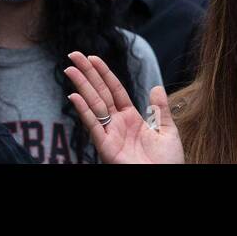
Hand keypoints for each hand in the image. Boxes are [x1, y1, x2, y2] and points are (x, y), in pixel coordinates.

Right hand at [65, 52, 183, 163]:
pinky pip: (94, 125)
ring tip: (69, 69)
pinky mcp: (106, 147)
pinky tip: (75, 96)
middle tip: (73, 55)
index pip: (115, 90)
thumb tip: (156, 86)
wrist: (165, 180)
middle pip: (100, 93)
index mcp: (132, 118)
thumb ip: (160, 109)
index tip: (92, 57)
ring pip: (94, 105)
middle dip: (87, 74)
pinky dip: (84, 111)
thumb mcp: (167, 130)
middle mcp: (118, 124)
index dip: (104, 73)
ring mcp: (111, 135)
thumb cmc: (167, 162)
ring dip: (81, 86)